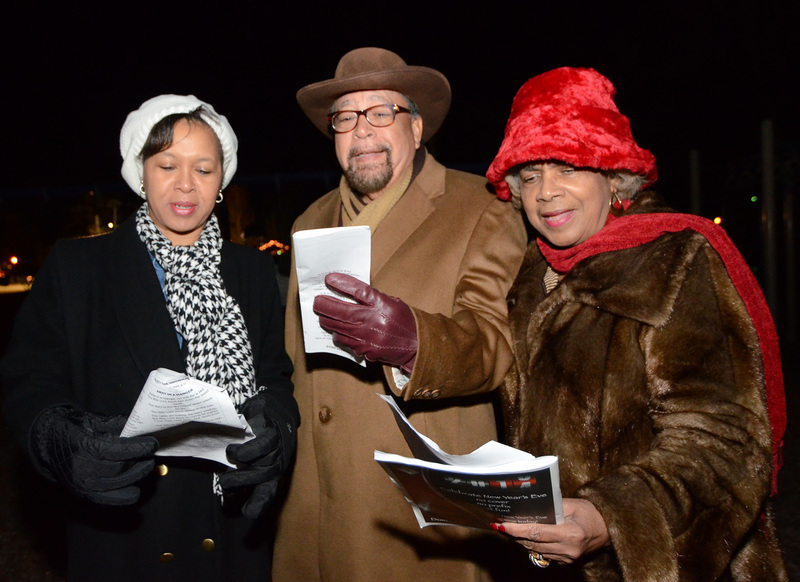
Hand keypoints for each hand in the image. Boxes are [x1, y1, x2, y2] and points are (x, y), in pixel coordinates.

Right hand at [32, 406, 158, 505]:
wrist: (48, 443)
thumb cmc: (74, 428)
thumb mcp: (92, 420)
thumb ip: (116, 424)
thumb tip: (140, 426)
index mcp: (84, 446)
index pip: (118, 450)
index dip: (138, 448)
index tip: (153, 444)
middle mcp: (82, 467)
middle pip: (120, 468)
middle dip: (140, 461)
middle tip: (151, 455)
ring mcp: (82, 483)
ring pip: (117, 483)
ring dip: (136, 475)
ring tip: (147, 466)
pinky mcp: (83, 493)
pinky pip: (107, 499)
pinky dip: (124, 497)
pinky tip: (136, 490)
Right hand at [220, 396, 284, 517]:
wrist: (277, 405)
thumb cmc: (261, 435)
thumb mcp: (254, 456)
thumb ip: (243, 472)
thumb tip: (228, 491)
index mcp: (273, 472)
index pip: (268, 492)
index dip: (259, 504)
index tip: (246, 512)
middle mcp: (278, 462)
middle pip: (263, 479)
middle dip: (242, 483)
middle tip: (224, 482)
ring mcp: (278, 446)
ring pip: (264, 463)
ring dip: (244, 466)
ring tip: (228, 460)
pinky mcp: (273, 430)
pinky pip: (264, 444)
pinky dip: (250, 450)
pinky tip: (236, 450)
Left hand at [313, 272, 416, 372]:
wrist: (417, 346)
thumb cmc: (405, 322)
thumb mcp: (393, 303)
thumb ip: (374, 299)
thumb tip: (351, 293)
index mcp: (383, 305)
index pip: (359, 291)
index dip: (343, 283)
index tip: (329, 279)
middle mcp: (374, 320)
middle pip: (343, 311)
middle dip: (325, 305)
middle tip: (316, 301)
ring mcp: (368, 337)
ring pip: (339, 327)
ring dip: (327, 320)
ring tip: (321, 314)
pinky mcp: (366, 350)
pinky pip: (345, 342)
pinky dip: (338, 335)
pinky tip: (336, 331)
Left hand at [491, 498, 609, 564]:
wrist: (606, 530)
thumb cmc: (590, 514)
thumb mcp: (571, 505)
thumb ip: (550, 507)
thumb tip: (527, 507)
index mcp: (570, 534)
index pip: (537, 533)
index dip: (516, 529)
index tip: (501, 524)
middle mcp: (567, 550)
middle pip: (532, 543)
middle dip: (513, 534)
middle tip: (498, 523)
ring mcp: (566, 558)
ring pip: (535, 550)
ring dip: (520, 540)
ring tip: (506, 528)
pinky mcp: (565, 562)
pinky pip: (542, 553)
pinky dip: (531, 544)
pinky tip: (522, 536)